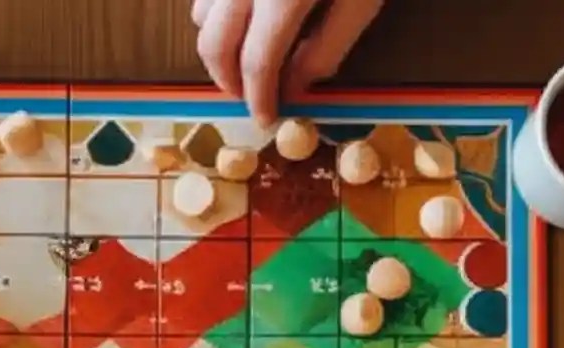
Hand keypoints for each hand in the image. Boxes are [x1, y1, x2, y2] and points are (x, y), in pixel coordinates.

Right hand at [193, 0, 383, 125]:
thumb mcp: (362, 0)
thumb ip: (328, 47)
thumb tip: (294, 88)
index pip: (257, 61)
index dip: (259, 97)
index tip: (265, 120)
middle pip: (215, 44)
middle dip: (227, 80)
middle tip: (247, 97)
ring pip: (201, 17)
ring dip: (218, 46)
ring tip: (245, 58)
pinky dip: (215, 15)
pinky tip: (243, 20)